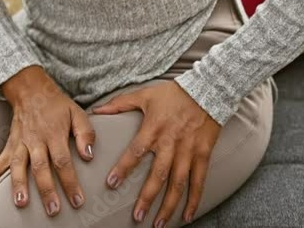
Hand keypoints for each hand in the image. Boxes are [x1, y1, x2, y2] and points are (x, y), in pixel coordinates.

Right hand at [0, 67, 95, 217]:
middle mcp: (35, 140)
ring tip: (20, 203)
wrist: (31, 91)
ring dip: (18, 185)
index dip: (69, 181)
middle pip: (40, 167)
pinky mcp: (9, 147)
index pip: (62, 161)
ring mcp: (19, 144)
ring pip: (17, 166)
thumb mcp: (77, 113)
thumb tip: (88, 155)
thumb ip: (85, 134)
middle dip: (46, 189)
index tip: (76, 200)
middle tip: (52, 210)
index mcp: (53, 133)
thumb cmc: (56, 105)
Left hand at [90, 80, 220, 225]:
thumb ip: (120, 104)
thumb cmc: (173, 93)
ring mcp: (188, 151)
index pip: (135, 152)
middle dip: (147, 198)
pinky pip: (199, 181)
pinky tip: (187, 215)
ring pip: (178, 183)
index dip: (123, 168)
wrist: (208, 89)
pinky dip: (194, 199)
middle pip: (158, 175)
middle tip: (137, 217)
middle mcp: (171, 143)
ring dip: (168, 205)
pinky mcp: (203, 154)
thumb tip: (96, 111)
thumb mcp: (144, 95)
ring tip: (158, 223)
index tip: (111, 184)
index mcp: (154, 129)